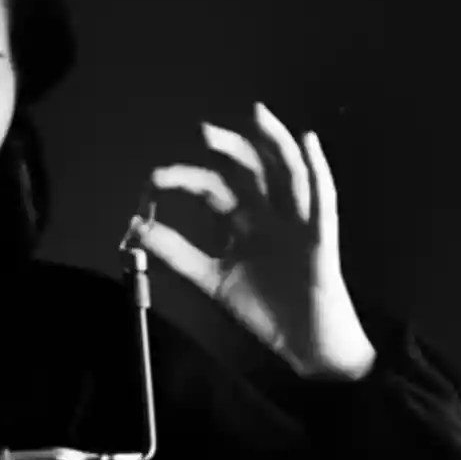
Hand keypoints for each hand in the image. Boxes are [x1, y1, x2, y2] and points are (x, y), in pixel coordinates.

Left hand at [134, 103, 375, 379]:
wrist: (307, 345)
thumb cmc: (267, 311)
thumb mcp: (213, 280)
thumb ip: (178, 254)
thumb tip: (137, 228)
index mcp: (245, 225)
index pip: (214, 189)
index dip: (187, 179)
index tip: (156, 179)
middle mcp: (271, 216)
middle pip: (251, 171)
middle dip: (230, 148)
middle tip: (203, 132)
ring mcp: (298, 223)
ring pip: (288, 172)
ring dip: (273, 141)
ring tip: (257, 114)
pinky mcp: (321, 236)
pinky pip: (323, 196)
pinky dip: (317, 166)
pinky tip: (308, 140)